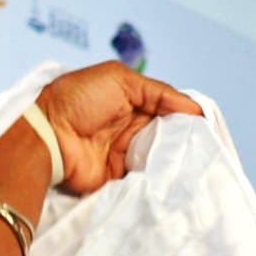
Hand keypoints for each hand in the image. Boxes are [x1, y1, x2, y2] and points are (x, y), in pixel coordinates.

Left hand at [21, 59, 201, 197]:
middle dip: (183, 137)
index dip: (186, 114)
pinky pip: (145, 176)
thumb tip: (193, 107)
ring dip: (172, 156)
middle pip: (167, 132)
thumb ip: (159, 92)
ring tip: (192, 158)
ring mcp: (124, 152)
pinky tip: (174, 174)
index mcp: (131, 100)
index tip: (207, 123)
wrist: (49, 136)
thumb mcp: (120, 79)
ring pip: (159, 155)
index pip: (167, 107)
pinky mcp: (119, 175)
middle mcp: (129, 126)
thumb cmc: (78, 100)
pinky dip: (158, 175)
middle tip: (202, 143)